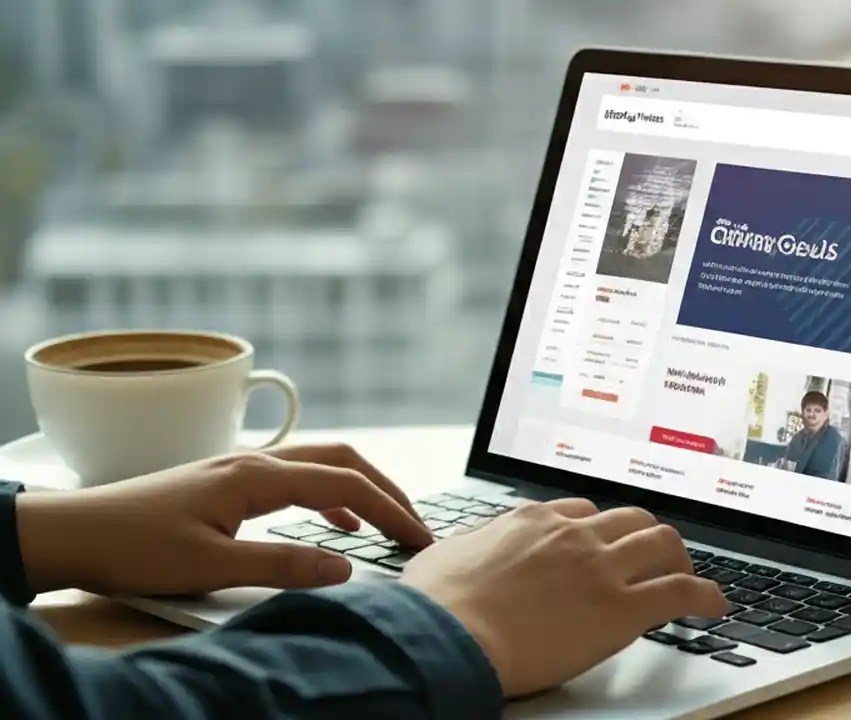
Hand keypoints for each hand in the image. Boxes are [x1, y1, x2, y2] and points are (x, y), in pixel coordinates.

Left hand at [16, 443, 431, 595]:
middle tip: (415, 524)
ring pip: (320, 463)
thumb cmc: (136, 547)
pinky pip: (297, 477)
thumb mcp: (212, 567)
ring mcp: (241, 468)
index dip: (389, 509)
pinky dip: (329, 494)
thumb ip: (283, 566)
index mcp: (257, 476)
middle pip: (342, 459)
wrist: (75, 532)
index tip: (418, 536)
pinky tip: (334, 522)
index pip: (344, 483)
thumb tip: (346, 566)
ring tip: (387, 522)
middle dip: (386, 489)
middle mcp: (255, 461)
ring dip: (360, 487)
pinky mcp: (228, 482)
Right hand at [400, 499, 726, 696]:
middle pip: (629, 519)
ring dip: (679, 557)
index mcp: (533, 520)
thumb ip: (470, 546)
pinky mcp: (621, 608)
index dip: (598, 530)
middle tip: (652, 556)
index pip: (582, 512)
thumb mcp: (445, 555)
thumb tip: (462, 550)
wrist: (446, 635)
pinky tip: (714, 604)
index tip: (602, 544)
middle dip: (645, 536)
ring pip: (662, 542)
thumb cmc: (434, 604)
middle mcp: (572, 535)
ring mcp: (600, 568)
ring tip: (687, 574)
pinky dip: (705, 595)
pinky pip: (680, 591)